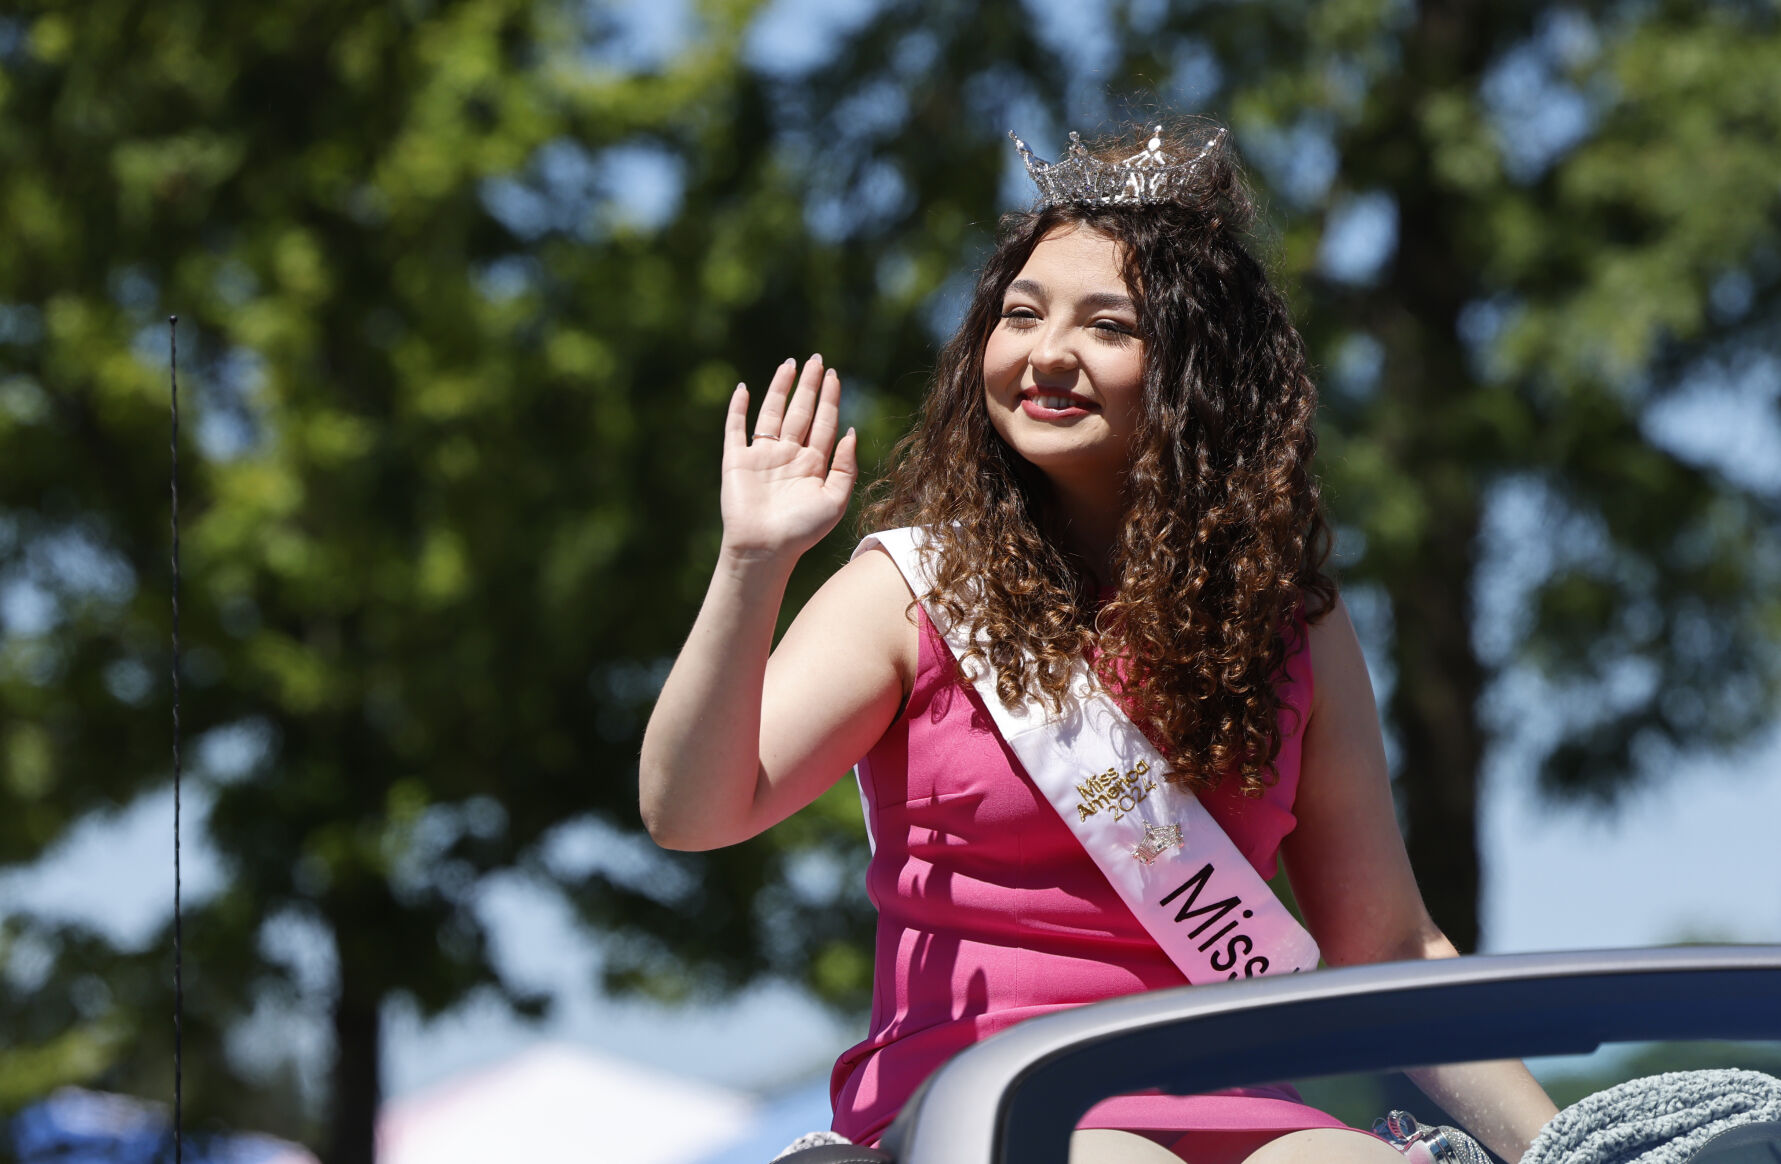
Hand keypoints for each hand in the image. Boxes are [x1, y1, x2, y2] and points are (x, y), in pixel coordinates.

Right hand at [719, 354, 858, 563]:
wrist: (764, 549)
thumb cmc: (801, 531)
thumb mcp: (835, 501)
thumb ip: (845, 467)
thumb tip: (850, 432)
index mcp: (812, 465)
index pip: (823, 423)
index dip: (829, 398)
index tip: (834, 375)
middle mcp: (788, 456)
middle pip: (801, 412)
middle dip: (810, 386)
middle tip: (817, 360)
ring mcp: (762, 456)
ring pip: (772, 413)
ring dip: (780, 388)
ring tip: (790, 364)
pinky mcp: (736, 461)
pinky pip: (736, 428)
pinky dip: (738, 408)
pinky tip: (744, 388)